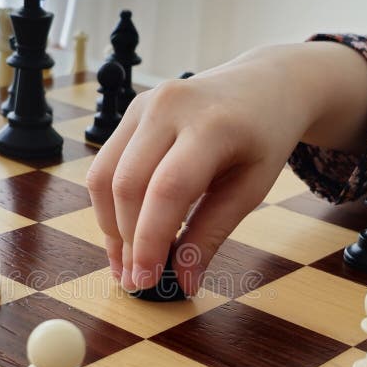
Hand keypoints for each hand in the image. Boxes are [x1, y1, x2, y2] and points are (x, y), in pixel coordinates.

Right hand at [86, 42, 366, 293]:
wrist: (263, 85)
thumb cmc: (262, 138)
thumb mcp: (251, 188)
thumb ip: (212, 233)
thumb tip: (183, 281)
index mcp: (212, 125)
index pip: (167, 190)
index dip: (150, 241)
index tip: (146, 281)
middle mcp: (169, 107)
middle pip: (127, 185)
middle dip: (126, 241)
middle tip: (136, 281)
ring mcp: (143, 105)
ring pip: (104, 177)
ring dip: (109, 227)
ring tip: (126, 262)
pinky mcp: (131, 112)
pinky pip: (105, 166)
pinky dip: (109, 205)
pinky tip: (126, 232)